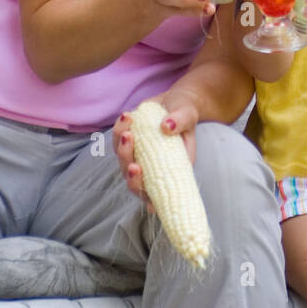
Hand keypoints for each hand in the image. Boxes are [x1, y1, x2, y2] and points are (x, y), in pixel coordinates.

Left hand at [112, 91, 199, 212]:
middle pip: (137, 181)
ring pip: (123, 162)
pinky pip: (118, 142)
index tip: (150, 204)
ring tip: (128, 131)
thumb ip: (180, 121)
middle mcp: (152, 166)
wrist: (173, 103)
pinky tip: (126, 117)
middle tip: (134, 164)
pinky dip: (119, 132)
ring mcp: (138, 155)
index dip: (153, 201)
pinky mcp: (128, 143)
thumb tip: (167, 126)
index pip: (160, 192)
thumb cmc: (184, 114)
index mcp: (172, 168)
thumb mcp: (188, 115)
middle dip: (132, 176)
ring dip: (123, 150)